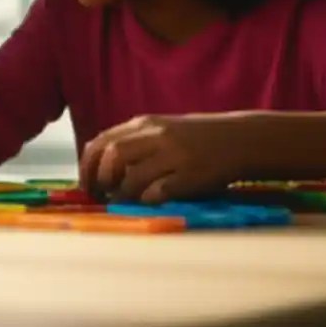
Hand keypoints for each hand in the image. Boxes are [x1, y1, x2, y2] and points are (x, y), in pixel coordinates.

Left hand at [79, 114, 250, 203]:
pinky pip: (159, 191)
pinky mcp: (192, 175)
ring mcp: (175, 155)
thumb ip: (133, 142)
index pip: (102, 141)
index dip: (87, 165)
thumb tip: (98, 167)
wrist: (240, 138)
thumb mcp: (161, 130)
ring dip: (121, 194)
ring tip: (121, 203)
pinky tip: (147, 202)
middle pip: (113, 155)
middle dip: (100, 179)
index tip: (85, 183)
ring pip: (133, 176)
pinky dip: (147, 199)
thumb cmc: (196, 138)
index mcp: (144, 124)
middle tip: (100, 195)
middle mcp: (156, 136)